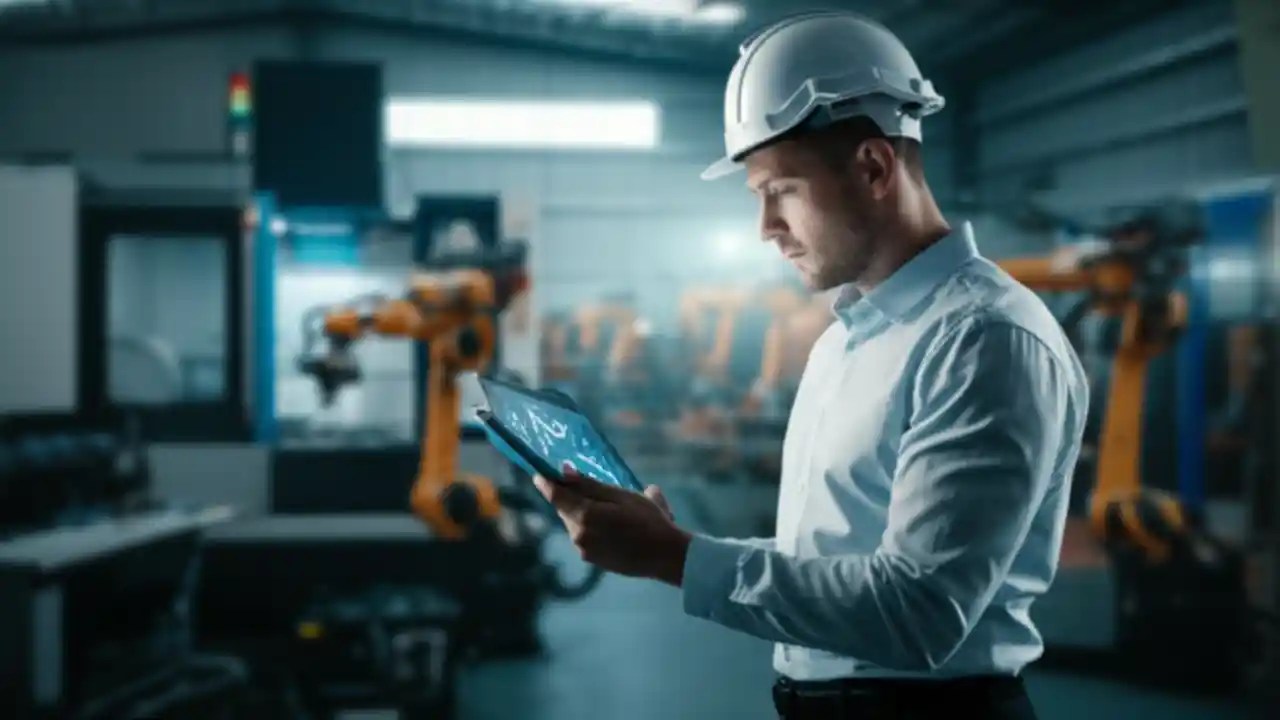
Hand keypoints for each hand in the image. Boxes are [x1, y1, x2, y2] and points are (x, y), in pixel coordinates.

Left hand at [534, 464, 689, 585]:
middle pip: (565, 508)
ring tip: (611, 508)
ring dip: (583, 511)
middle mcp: (578, 535)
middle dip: (571, 495)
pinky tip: (614, 525)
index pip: (555, 495)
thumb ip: (588, 485)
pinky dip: (591, 525)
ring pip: (574, 522)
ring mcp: (583, 550)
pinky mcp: (591, 559)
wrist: (665, 556)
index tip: (539, 472)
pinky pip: (583, 535)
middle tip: (587, 484)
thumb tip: (564, 471)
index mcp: (584, 516)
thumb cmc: (648, 520)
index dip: (546, 482)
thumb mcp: (621, 496)